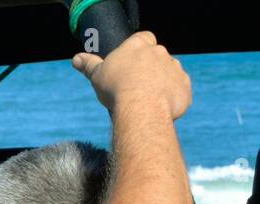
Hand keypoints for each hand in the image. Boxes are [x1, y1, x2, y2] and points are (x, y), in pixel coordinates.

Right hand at [71, 32, 190, 118]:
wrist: (141, 108)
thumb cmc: (117, 88)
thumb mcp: (98, 75)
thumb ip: (89, 65)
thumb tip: (76, 59)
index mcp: (140, 44)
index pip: (144, 38)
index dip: (139, 50)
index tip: (131, 65)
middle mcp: (160, 52)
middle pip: (157, 57)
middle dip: (150, 70)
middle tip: (137, 88)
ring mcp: (175, 68)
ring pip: (170, 73)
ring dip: (162, 84)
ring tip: (148, 102)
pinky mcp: (184, 86)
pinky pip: (180, 91)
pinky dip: (172, 99)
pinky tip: (160, 109)